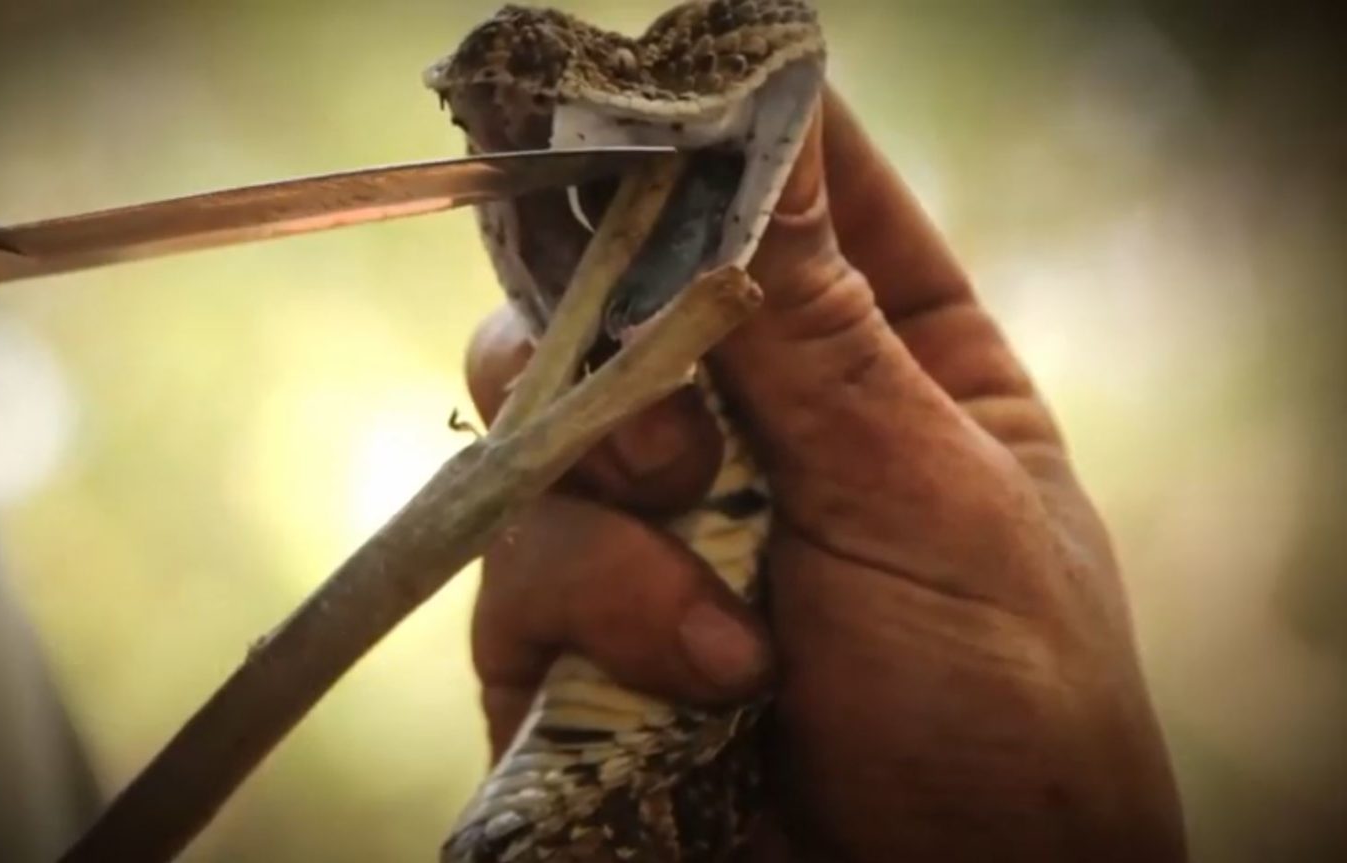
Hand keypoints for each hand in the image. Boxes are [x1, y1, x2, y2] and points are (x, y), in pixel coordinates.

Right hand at [464, 86, 1185, 861]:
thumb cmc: (1001, 717)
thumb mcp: (932, 502)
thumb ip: (821, 331)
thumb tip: (762, 137)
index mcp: (885, 368)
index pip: (792, 204)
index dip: (730, 143)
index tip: (663, 99)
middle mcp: (756, 433)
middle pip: (620, 293)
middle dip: (626, 334)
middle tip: (680, 415)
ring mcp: (654, 533)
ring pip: (544, 420)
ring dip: (615, 495)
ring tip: (724, 600)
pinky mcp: (574, 636)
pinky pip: (519, 560)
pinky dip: (598, 607)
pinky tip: (705, 681)